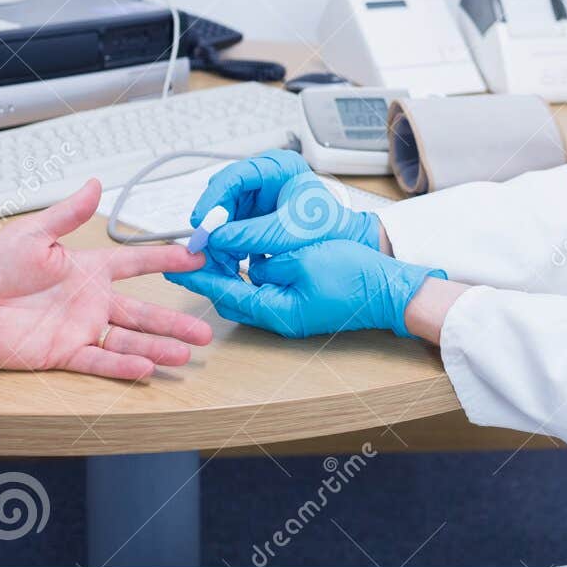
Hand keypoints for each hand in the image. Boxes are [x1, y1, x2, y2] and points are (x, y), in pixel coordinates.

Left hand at [0, 180, 213, 379]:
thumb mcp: (34, 234)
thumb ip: (68, 215)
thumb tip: (93, 184)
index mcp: (87, 269)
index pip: (136, 264)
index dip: (165, 261)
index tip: (196, 258)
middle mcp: (89, 301)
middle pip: (142, 312)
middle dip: (174, 320)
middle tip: (205, 327)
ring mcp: (78, 328)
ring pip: (128, 340)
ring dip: (157, 347)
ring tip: (185, 353)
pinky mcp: (62, 353)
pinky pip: (99, 360)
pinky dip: (122, 366)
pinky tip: (146, 368)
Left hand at [166, 239, 444, 338]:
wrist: (388, 289)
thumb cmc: (354, 275)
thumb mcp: (304, 259)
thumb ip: (269, 262)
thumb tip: (249, 262)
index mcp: (278, 311)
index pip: (226, 293)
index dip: (199, 277)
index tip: (178, 264)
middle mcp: (280, 317)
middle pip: (232, 299)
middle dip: (212, 275)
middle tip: (198, 251)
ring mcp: (290, 313)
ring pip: (247, 294)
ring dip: (231, 274)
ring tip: (220, 249)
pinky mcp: (300, 304)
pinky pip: (266, 290)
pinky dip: (252, 274)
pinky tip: (251, 255)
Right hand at [202, 169, 380, 274]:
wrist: (345, 243)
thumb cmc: (328, 230)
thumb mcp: (287, 233)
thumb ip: (251, 234)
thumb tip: (215, 239)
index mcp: (279, 167)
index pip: (237, 175)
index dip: (215, 198)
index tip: (203, 220)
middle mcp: (265, 177)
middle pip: (225, 194)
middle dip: (214, 222)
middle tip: (204, 244)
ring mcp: (259, 195)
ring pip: (225, 212)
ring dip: (219, 236)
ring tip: (219, 258)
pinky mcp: (256, 214)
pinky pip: (232, 225)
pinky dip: (228, 243)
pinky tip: (230, 260)